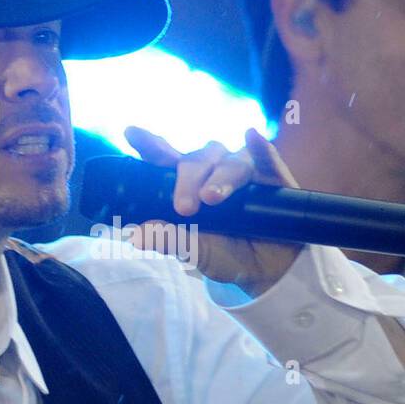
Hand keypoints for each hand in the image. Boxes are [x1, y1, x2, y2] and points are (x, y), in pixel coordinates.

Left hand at [123, 125, 303, 296]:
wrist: (265, 270)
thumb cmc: (224, 253)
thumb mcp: (194, 251)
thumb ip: (169, 240)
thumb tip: (138, 235)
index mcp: (186, 182)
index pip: (165, 158)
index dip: (151, 145)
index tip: (132, 134)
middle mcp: (212, 168)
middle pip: (196, 161)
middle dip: (187, 182)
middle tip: (184, 208)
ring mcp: (242, 168)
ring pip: (229, 162)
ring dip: (220, 177)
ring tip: (212, 197)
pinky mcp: (272, 174)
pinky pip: (267, 157)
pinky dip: (261, 148)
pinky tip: (253, 137)